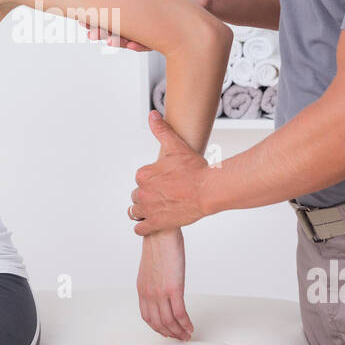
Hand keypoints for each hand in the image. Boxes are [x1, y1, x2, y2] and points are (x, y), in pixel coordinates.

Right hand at [79, 0, 210, 50]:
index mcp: (129, 2)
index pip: (106, 9)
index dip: (93, 13)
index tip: (83, 14)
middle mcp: (135, 17)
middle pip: (112, 27)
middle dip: (100, 31)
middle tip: (92, 30)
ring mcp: (146, 28)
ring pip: (125, 38)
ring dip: (115, 40)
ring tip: (109, 39)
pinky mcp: (159, 34)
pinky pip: (145, 44)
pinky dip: (137, 44)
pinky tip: (131, 43)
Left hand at [129, 110, 211, 233]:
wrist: (208, 190)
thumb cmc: (195, 169)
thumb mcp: (176, 146)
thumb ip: (161, 130)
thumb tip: (152, 115)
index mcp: (144, 174)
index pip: (140, 178)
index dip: (151, 179)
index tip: (162, 181)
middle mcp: (143, 191)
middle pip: (138, 195)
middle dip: (148, 195)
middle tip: (163, 195)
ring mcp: (149, 209)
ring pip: (136, 211)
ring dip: (144, 210)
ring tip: (156, 208)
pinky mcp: (156, 223)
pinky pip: (140, 228)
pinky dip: (143, 227)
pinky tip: (151, 223)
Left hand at [137, 229, 192, 339]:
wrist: (161, 233)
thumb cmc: (159, 246)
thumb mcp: (151, 268)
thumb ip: (154, 282)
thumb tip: (164, 290)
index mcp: (142, 289)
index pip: (147, 316)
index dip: (157, 327)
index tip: (166, 331)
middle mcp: (149, 294)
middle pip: (158, 323)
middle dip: (170, 333)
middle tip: (179, 337)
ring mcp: (160, 292)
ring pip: (169, 322)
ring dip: (179, 332)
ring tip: (187, 335)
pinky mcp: (174, 289)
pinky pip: (180, 314)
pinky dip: (186, 324)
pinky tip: (190, 326)